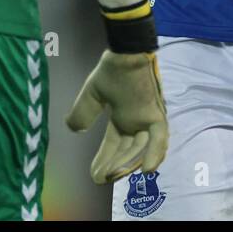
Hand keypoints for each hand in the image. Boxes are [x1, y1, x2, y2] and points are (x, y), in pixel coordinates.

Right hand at [66, 50, 167, 183]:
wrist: (125, 53)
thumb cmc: (111, 71)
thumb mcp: (92, 95)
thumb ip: (83, 113)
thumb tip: (73, 130)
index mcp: (123, 118)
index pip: (114, 145)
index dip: (104, 160)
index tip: (94, 174)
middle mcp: (137, 123)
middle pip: (127, 152)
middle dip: (113, 166)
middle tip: (100, 178)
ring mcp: (148, 120)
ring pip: (140, 149)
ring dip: (127, 163)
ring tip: (111, 174)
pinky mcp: (156, 115)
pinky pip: (159, 138)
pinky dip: (155, 153)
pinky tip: (146, 169)